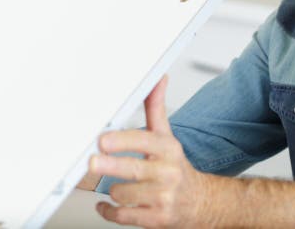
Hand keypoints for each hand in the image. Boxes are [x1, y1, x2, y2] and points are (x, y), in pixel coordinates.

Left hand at [90, 76, 208, 226]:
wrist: (200, 202)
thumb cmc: (176, 168)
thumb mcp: (167, 137)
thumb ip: (156, 109)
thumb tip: (157, 79)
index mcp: (168, 149)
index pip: (145, 141)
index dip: (123, 141)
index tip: (104, 140)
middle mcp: (167, 173)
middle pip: (133, 170)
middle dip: (110, 166)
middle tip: (93, 162)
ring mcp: (163, 197)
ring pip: (124, 194)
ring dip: (112, 191)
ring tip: (114, 184)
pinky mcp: (157, 219)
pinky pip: (124, 217)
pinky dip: (109, 212)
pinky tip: (107, 205)